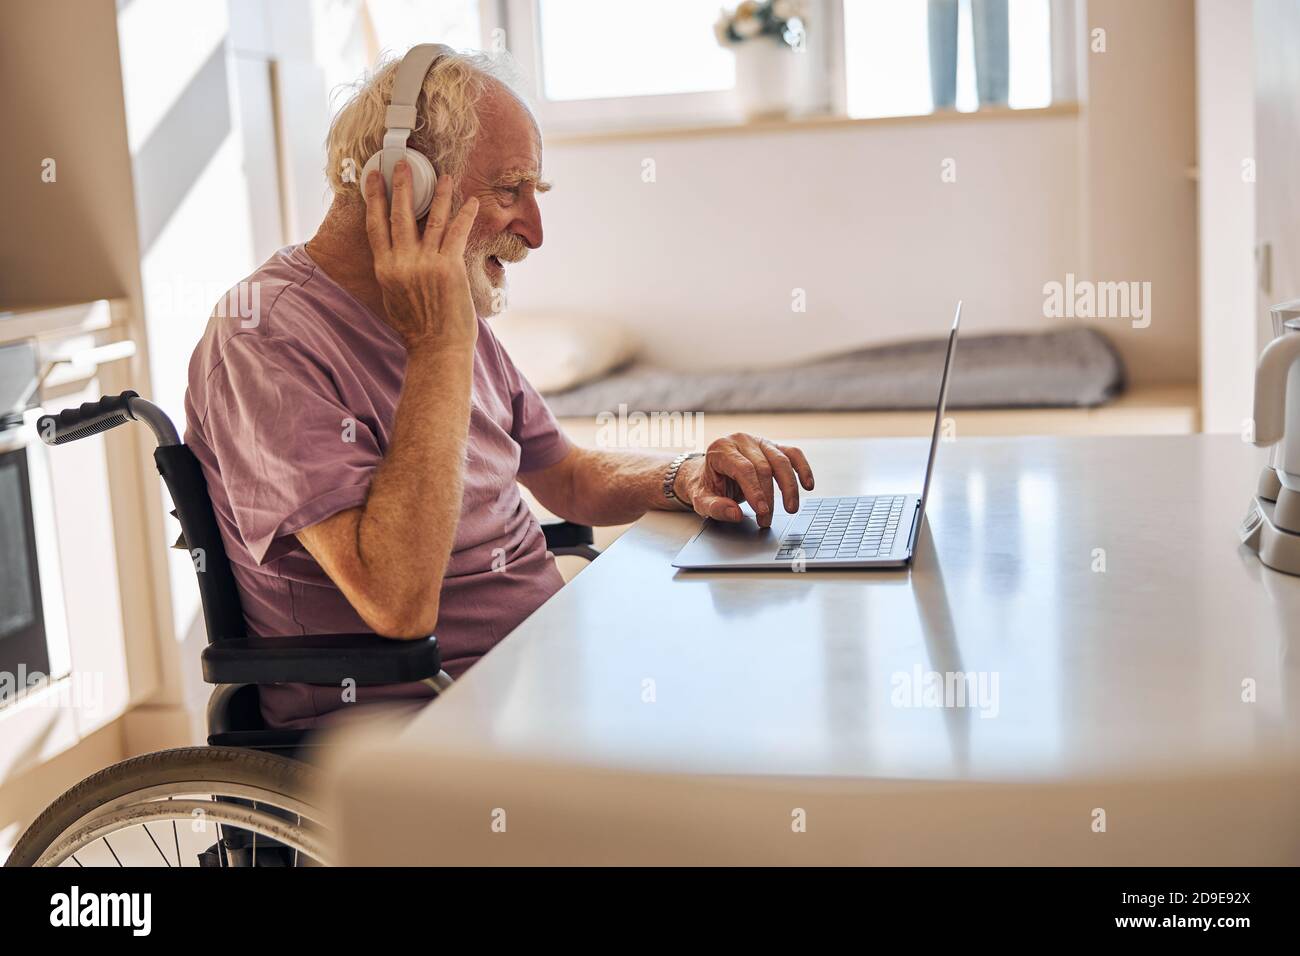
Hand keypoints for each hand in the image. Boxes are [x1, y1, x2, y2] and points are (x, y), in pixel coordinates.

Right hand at [364, 162, 479, 353]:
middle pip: (398, 214)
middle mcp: (402, 262)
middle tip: (403, 163)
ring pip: (430, 219)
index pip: (376, 225)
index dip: (374, 198)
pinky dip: (464, 215)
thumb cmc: (417, 330)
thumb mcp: (393, 299)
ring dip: (438, 194)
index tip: (374, 177)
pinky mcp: (449, 267)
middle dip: (401, 185)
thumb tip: (396, 257)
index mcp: (385, 269)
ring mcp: (426, 263)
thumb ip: (393, 274)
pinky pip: (457, 233)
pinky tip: (471, 201)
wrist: (436, 349)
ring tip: (443, 175)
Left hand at [674, 434, 814, 527]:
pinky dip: (802, 469)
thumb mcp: (700, 500)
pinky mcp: (772, 447)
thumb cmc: (705, 486)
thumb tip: (735, 514)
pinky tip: (808, 485)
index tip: (762, 511)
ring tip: (791, 508)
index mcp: (721, 449)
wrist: (708, 474)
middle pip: (763, 467)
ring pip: (781, 460)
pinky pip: (792, 454)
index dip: (756, 491)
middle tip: (766, 520)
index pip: (744, 469)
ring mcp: (758, 441)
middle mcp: (741, 440)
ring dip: (789, 487)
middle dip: (768, 497)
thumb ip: (714, 508)